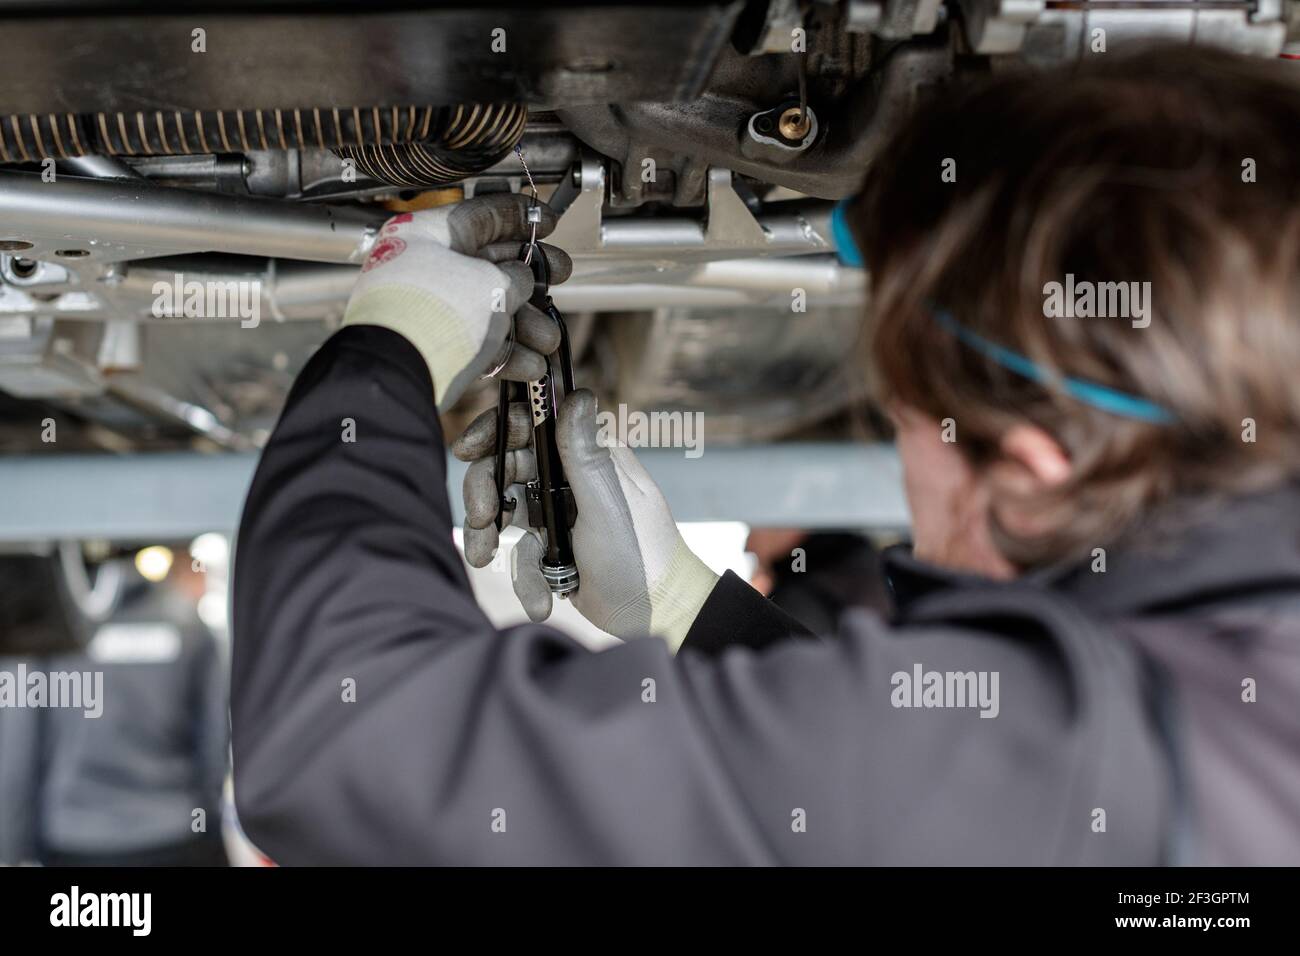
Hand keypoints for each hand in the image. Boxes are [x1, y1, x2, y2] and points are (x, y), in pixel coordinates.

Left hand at [342, 193, 570, 410]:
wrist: (399, 373)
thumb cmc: (438, 315)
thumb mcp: (493, 283)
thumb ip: (517, 275)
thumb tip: (523, 279)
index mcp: (429, 234)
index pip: (482, 214)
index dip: (521, 217)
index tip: (548, 223)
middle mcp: (424, 267)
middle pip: (490, 263)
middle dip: (533, 277)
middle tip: (560, 276)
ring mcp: (428, 306)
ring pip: (488, 308)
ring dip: (526, 324)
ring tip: (549, 339)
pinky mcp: (434, 343)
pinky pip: (477, 340)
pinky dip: (506, 353)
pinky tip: (532, 365)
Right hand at [453, 388, 719, 649]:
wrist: (656, 616)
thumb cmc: (641, 555)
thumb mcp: (608, 504)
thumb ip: (585, 453)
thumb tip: (576, 392)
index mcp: (589, 454)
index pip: (533, 425)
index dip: (496, 431)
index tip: (469, 449)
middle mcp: (570, 477)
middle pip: (506, 466)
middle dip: (485, 492)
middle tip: (481, 519)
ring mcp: (558, 511)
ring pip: (504, 509)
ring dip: (490, 537)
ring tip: (484, 559)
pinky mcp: (552, 545)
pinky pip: (520, 551)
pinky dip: (525, 576)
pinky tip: (540, 600)